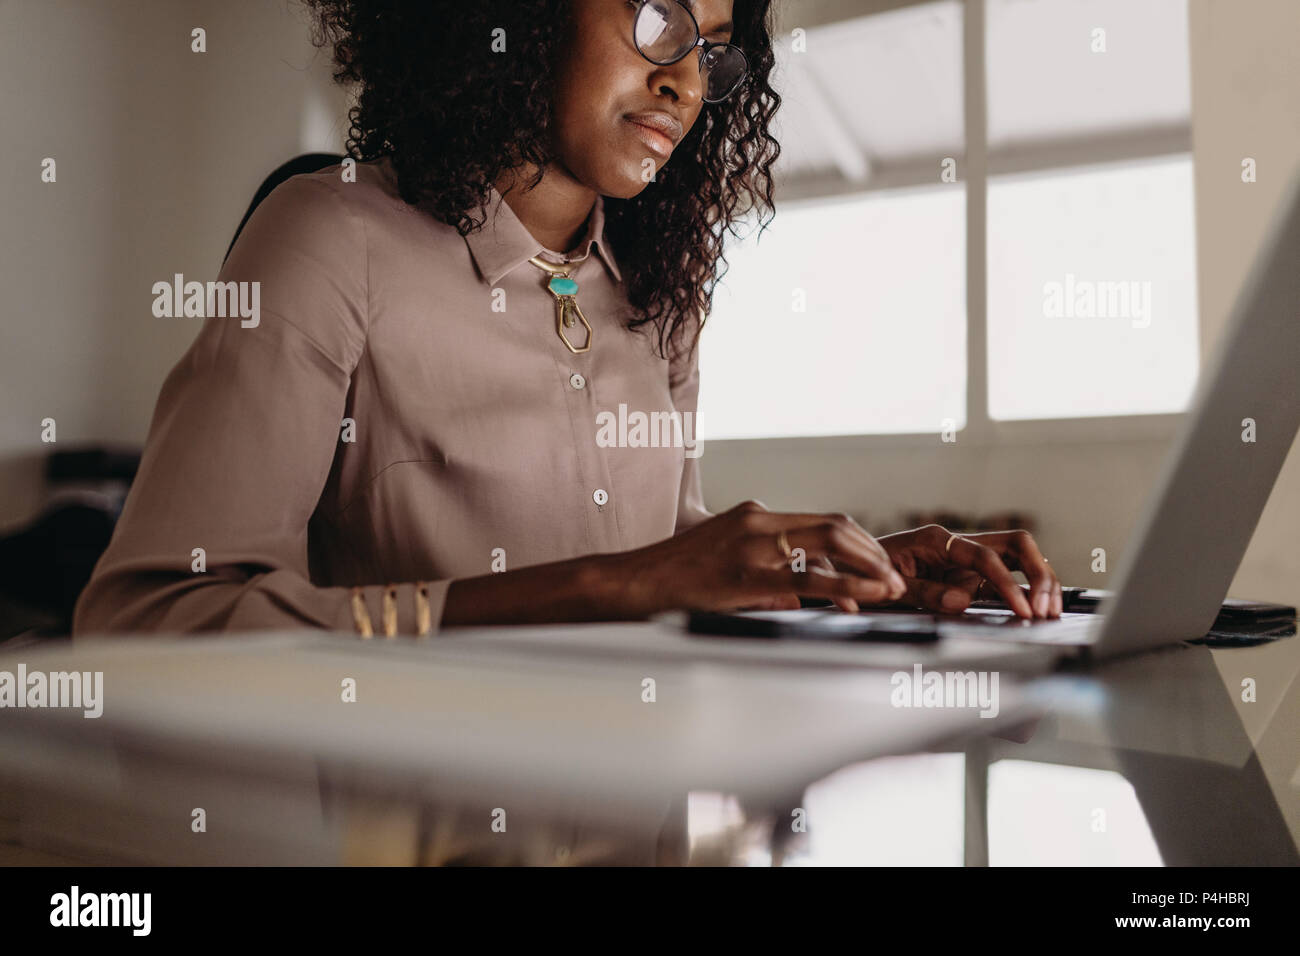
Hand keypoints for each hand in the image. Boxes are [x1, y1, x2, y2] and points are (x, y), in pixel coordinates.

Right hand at [621, 500, 907, 614]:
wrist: (631, 585)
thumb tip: (803, 593)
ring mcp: (751, 545)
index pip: (822, 521)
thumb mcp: (724, 562)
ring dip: (868, 568)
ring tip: (890, 590)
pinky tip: (862, 598)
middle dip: (873, 553)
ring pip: (829, 546)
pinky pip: (807, 579)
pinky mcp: (746, 575)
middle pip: (834, 527)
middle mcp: (757, 521)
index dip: (860, 543)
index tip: (880, 565)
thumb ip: (765, 569)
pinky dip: (843, 587)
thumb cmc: (674, 580)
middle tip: (895, 579)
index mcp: (753, 515)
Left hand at [875, 524, 1061, 618]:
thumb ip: (924, 592)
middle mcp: (958, 544)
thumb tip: (961, 600)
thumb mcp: (888, 585)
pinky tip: (1034, 610)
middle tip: (1046, 608)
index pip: (985, 557)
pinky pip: (1006, 577)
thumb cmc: (869, 573)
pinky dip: (1024, 592)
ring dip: (1039, 582)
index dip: (1009, 584)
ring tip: (1049, 613)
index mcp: (937, 540)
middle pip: (1016, 545)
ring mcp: (967, 559)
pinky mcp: (969, 575)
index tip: (1023, 610)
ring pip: (1018, 559)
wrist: (854, 570)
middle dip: (1038, 573)